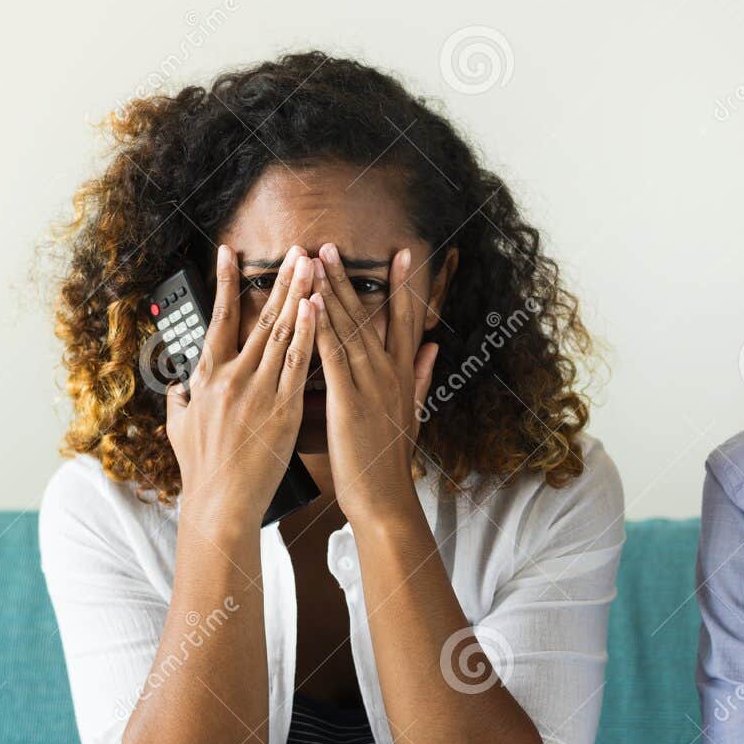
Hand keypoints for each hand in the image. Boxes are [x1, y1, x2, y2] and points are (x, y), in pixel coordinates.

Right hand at [165, 245, 315, 530]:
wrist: (220, 502)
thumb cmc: (201, 469)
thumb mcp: (178, 427)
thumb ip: (181, 400)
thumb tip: (180, 386)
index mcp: (204, 376)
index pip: (217, 318)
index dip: (224, 282)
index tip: (229, 252)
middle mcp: (230, 376)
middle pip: (258, 318)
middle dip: (278, 281)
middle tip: (294, 251)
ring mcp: (257, 391)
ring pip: (281, 333)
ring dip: (298, 296)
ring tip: (311, 267)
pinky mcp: (282, 409)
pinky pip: (298, 364)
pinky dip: (309, 334)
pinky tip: (317, 308)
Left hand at [310, 243, 440, 524]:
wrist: (383, 496)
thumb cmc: (391, 459)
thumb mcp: (414, 413)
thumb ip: (422, 377)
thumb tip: (434, 348)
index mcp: (404, 376)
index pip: (405, 321)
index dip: (402, 287)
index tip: (399, 255)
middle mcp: (389, 374)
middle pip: (371, 317)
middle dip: (349, 280)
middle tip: (331, 247)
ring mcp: (370, 386)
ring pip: (349, 330)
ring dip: (330, 293)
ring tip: (315, 262)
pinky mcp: (348, 401)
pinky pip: (333, 357)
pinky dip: (321, 329)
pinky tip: (309, 305)